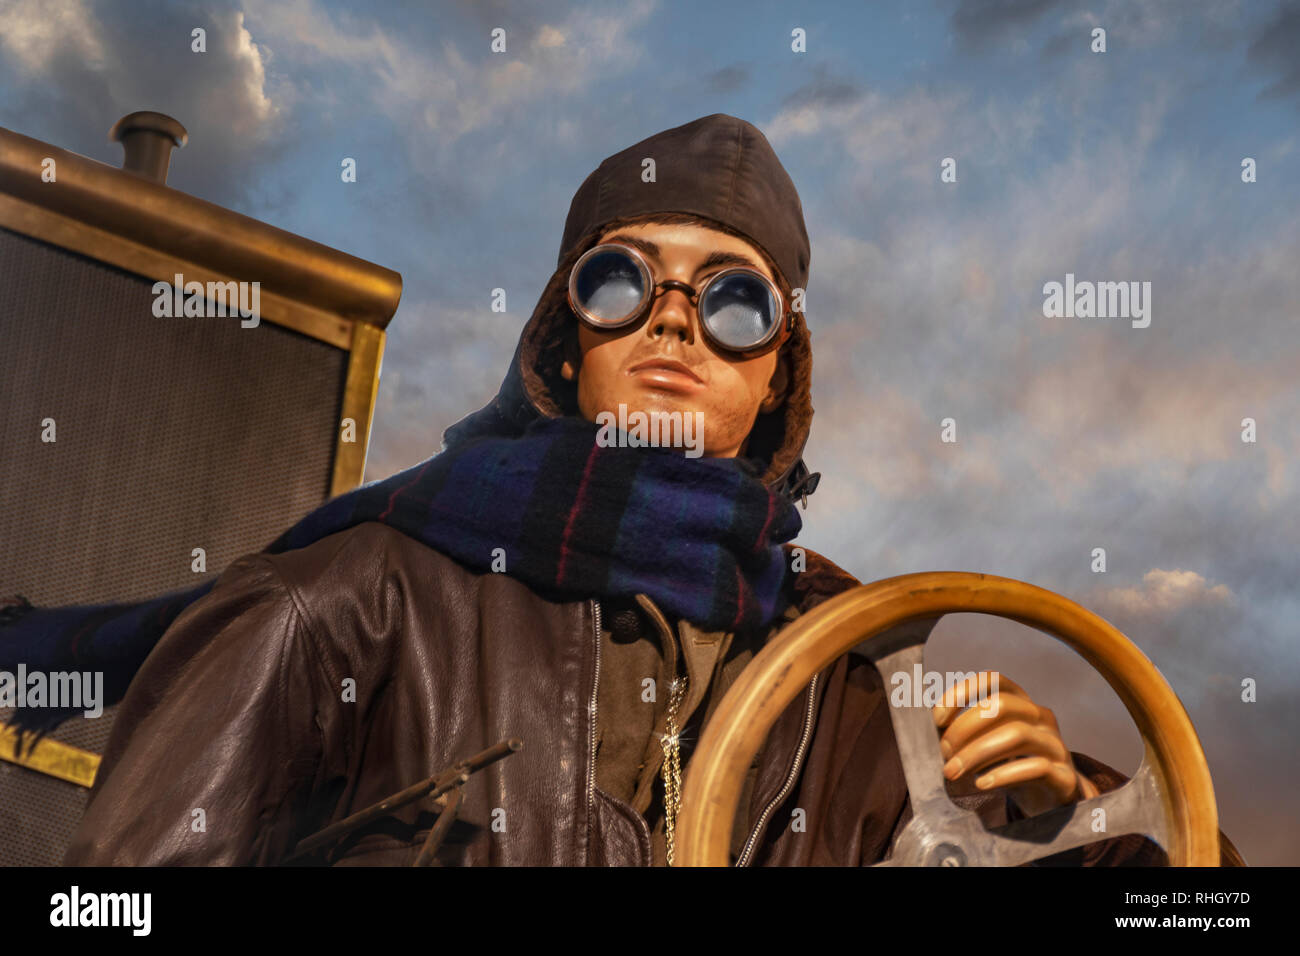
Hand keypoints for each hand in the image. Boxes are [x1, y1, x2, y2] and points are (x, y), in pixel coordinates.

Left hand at [931, 671, 1099, 816]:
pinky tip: (981, 784)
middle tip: (943, 753)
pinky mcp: (1064, 775)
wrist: (1050, 800)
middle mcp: (1040, 717)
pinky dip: (1003, 774)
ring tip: (953, 772)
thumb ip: (963, 733)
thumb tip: (924, 730)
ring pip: (1017, 734)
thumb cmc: (1008, 765)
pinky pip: (1036, 767)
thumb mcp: (985, 743)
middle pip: (1002, 706)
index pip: (993, 680)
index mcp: (1020, 702)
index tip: (936, 718)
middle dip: (965, 728)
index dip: (962, 692)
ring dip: (977, 753)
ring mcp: (1055, 744)